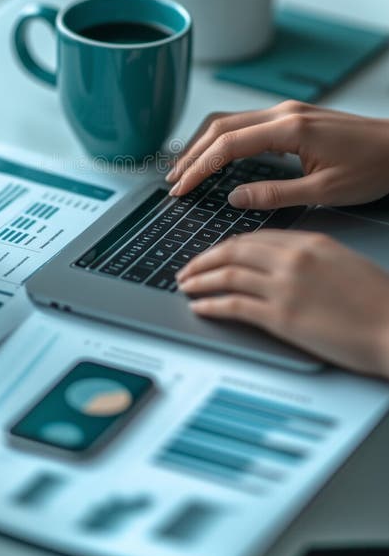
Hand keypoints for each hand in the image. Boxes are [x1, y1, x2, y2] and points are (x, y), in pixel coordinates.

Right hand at [166, 101, 388, 208]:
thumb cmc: (372, 168)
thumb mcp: (326, 192)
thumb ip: (276, 194)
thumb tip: (234, 198)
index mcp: (289, 129)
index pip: (227, 145)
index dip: (198, 168)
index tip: (180, 189)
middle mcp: (283, 113)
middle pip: (220, 127)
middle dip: (191, 154)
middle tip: (172, 181)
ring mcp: (286, 112)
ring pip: (229, 121)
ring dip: (202, 143)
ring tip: (183, 169)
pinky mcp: (291, 117)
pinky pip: (244, 123)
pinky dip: (221, 139)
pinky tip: (213, 155)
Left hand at [177, 231, 388, 376]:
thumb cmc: (378, 301)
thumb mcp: (343, 262)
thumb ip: (311, 258)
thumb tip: (285, 263)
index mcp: (309, 242)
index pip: (256, 238)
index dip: (229, 247)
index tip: (215, 254)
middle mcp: (292, 259)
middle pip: (234, 251)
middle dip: (204, 259)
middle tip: (188, 268)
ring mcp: (284, 287)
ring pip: (228, 275)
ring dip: (200, 280)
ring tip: (185, 285)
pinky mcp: (281, 317)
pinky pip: (235, 306)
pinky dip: (212, 304)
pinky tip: (200, 306)